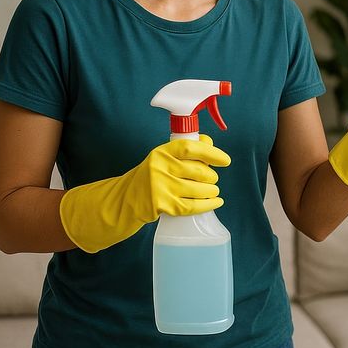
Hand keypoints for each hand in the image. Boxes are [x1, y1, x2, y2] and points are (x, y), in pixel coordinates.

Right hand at [59, 135, 230, 252]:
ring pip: (199, 189)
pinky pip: (192, 205)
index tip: (225, 160)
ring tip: (213, 191)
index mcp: (162, 152)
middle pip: (199, 171)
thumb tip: (209, 142)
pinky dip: (208, 204)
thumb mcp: (162, 159)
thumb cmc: (148, 178)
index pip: (191, 147)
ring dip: (211, 191)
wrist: (122, 202)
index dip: (212, 152)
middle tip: (212, 179)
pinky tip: (215, 202)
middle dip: (211, 177)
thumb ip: (184, 151)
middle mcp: (160, 167)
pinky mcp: (161, 204)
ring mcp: (160, 186)